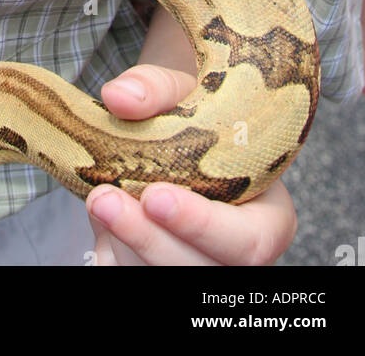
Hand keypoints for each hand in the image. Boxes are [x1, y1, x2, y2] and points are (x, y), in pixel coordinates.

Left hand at [85, 64, 297, 264]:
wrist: (173, 133)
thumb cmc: (194, 113)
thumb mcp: (184, 90)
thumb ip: (156, 87)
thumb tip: (119, 97)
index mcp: (268, 215)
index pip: (250, 239)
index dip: (203, 225)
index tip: (155, 197)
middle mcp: (238, 253)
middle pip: (203, 269)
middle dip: (149, 240)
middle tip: (103, 199)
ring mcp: (200, 267)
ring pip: (165, 277)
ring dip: (124, 245)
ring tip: (96, 199)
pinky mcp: (160, 272)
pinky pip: (134, 277)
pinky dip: (113, 253)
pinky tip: (101, 216)